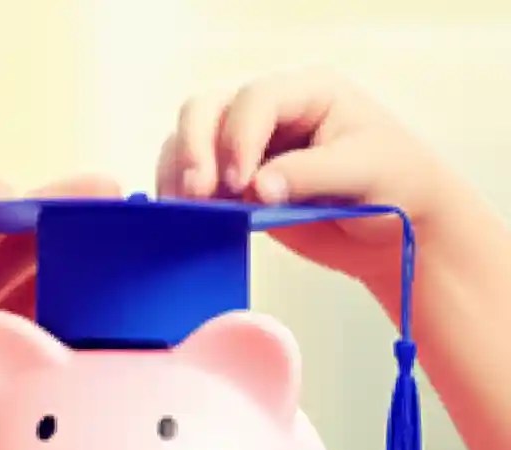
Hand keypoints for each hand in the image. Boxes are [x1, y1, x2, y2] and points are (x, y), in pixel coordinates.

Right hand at [155, 66, 469, 287]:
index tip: (242, 183)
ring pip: (189, 139)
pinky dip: (179, 192)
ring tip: (187, 208)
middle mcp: (269, 111)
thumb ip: (309, 176)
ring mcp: (247, 145)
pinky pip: (190, 175)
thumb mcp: (364, 173)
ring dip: (180, 171)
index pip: (256, 99)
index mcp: (308, 92)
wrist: (397, 231)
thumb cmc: (396, 187)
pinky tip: (185, 215)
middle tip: (199, 191)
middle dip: (195, 147)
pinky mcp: (234, 181)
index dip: (240, 136)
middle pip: (207, 108)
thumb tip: (257, 189)